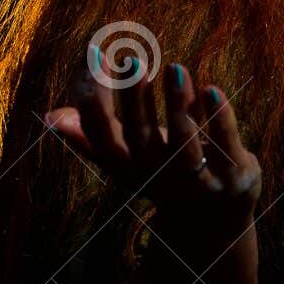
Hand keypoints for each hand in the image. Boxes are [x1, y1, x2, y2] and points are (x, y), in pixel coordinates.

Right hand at [46, 52, 260, 282]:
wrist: (214, 229)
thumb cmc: (165, 176)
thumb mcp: (128, 158)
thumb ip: (94, 136)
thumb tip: (49, 118)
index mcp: (127, 167)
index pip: (101, 135)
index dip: (93, 98)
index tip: (96, 54)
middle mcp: (158, 177)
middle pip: (140, 138)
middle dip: (135, 99)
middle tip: (133, 59)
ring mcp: (197, 183)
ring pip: (184, 144)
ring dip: (178, 105)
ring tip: (176, 68)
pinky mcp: (234, 179)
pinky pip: (225, 146)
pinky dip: (220, 119)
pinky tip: (212, 89)